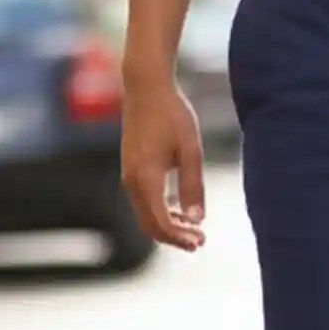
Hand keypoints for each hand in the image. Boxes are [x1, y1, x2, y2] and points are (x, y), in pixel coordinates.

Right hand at [120, 81, 206, 251]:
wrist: (146, 87)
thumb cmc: (173, 114)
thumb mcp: (191, 150)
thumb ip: (193, 185)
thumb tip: (196, 219)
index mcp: (147, 177)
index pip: (160, 222)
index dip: (179, 237)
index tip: (200, 241)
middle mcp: (132, 180)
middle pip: (149, 224)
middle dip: (173, 237)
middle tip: (199, 242)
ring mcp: (128, 174)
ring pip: (144, 213)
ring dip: (167, 225)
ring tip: (193, 229)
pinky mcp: (130, 168)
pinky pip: (142, 200)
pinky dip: (159, 211)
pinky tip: (179, 209)